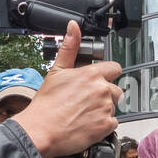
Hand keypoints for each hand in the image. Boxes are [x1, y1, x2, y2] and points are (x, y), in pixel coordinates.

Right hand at [13, 21, 122, 157]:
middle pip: (116, 89)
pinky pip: (113, 123)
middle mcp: (102, 89)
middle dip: (105, 94)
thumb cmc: (47, 104)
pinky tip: (88, 124)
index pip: (115, 68)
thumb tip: (73, 27)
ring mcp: (106, 108)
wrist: (41, 130)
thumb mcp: (56, 70)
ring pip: (114, 106)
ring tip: (84, 113)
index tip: (98, 81)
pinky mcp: (106, 125)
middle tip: (86, 101)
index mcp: (91, 74)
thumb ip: (69, 47)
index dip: (106, 75)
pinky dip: (103, 125)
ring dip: (104, 109)